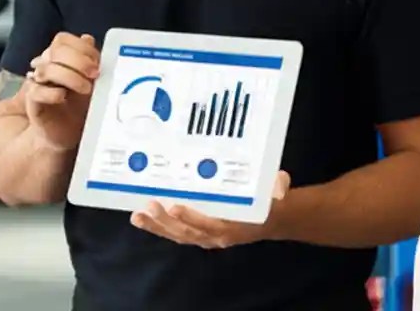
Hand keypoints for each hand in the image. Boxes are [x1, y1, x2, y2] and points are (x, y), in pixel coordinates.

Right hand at [25, 32, 98, 151]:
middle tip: (93, 74)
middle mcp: (46, 67)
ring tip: (85, 89)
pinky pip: (36, 91)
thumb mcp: (90, 82)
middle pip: (55, 50)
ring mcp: (37, 84)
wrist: (66, 134)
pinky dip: (52, 92)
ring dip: (70, 76)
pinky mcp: (32, 103)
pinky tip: (63, 97)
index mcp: (58, 59)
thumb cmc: (78, 107)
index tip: (96, 61)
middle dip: (78, 60)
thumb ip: (89, 61)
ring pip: (46, 69)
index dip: (80, 47)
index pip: (62, 40)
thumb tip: (88, 39)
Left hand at [131, 171, 290, 248]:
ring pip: (178, 235)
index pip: (212, 225)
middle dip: (167, 222)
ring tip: (139, 215)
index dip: (193, 218)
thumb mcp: (277, 191)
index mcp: (236, 226)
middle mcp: (218, 235)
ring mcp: (206, 236)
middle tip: (149, 207)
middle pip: (188, 232)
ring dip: (157, 226)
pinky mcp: (197, 233)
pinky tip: (143, 218)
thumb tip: (280, 184)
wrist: (272, 217)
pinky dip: (159, 227)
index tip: (176, 207)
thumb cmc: (269, 200)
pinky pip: (176, 233)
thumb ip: (278, 187)